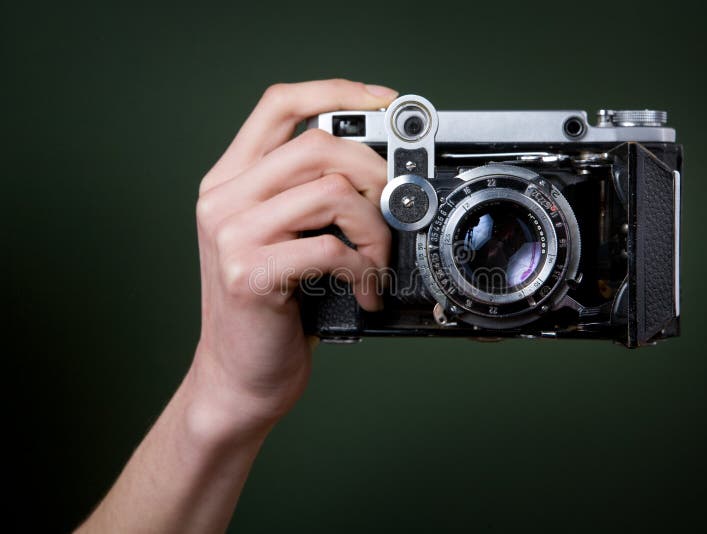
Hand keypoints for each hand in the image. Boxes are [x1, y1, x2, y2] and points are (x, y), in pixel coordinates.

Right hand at [189, 79, 396, 435]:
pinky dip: (364, 271)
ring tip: (375, 264)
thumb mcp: (281, 240)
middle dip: (374, 175)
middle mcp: (223, 200)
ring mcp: (231, 235)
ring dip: (373, 231)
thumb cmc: (270, 310)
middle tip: (389, 214)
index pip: (280, 105)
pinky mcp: (249, 274)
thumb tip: (380, 172)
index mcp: (230, 181)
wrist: (238, 376)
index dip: (337, 91)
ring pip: (331, 192)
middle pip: (318, 145)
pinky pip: (331, 249)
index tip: (383, 103)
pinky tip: (364, 292)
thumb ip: (309, 198)